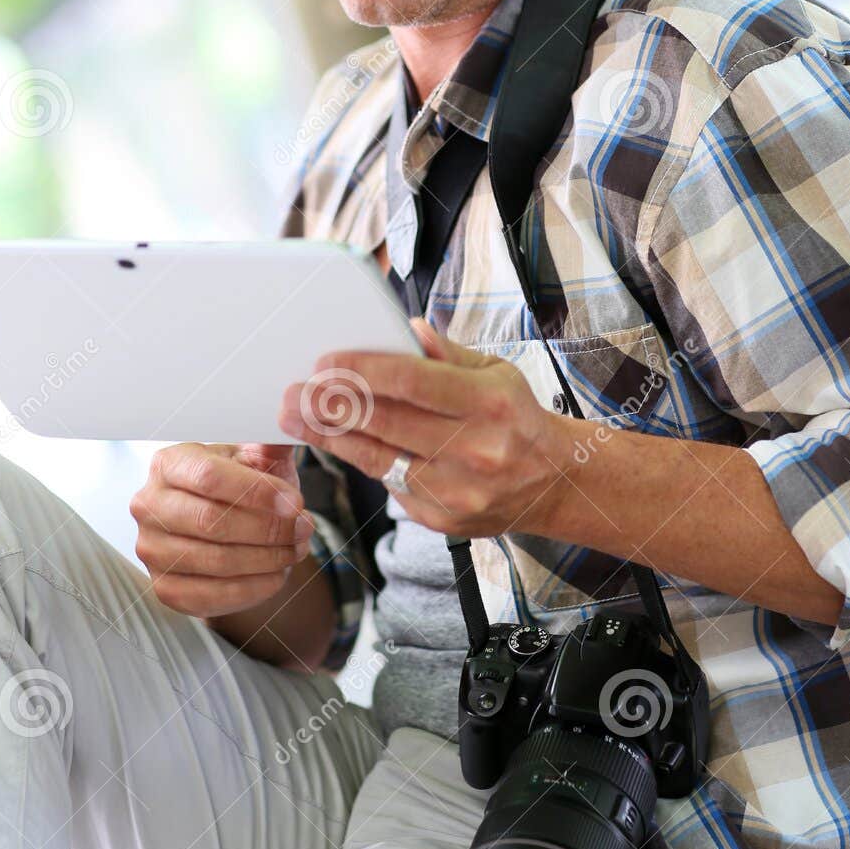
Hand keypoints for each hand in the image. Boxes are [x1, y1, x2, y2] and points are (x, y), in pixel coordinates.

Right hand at [130, 442, 313, 616]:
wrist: (224, 524)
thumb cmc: (240, 485)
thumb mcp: (256, 458)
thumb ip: (270, 444)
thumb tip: (290, 429)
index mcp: (169, 464)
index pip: (209, 478)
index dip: (257, 493)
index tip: (296, 503)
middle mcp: (149, 505)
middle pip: (212, 522)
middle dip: (268, 529)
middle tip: (304, 528)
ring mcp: (152, 550)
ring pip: (216, 561)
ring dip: (267, 559)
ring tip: (296, 548)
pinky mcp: (165, 588)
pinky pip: (213, 595)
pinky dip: (254, 588)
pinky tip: (278, 574)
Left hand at [278, 320, 572, 537]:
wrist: (554, 483)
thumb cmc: (517, 417)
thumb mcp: (496, 372)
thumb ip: (447, 354)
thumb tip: (405, 328)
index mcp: (489, 402)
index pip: (412, 382)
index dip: (362, 371)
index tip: (325, 363)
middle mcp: (475, 449)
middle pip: (387, 423)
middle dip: (333, 406)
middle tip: (295, 392)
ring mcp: (458, 491)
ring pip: (378, 460)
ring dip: (330, 437)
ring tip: (296, 417)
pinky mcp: (443, 520)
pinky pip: (391, 486)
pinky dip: (363, 462)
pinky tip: (337, 443)